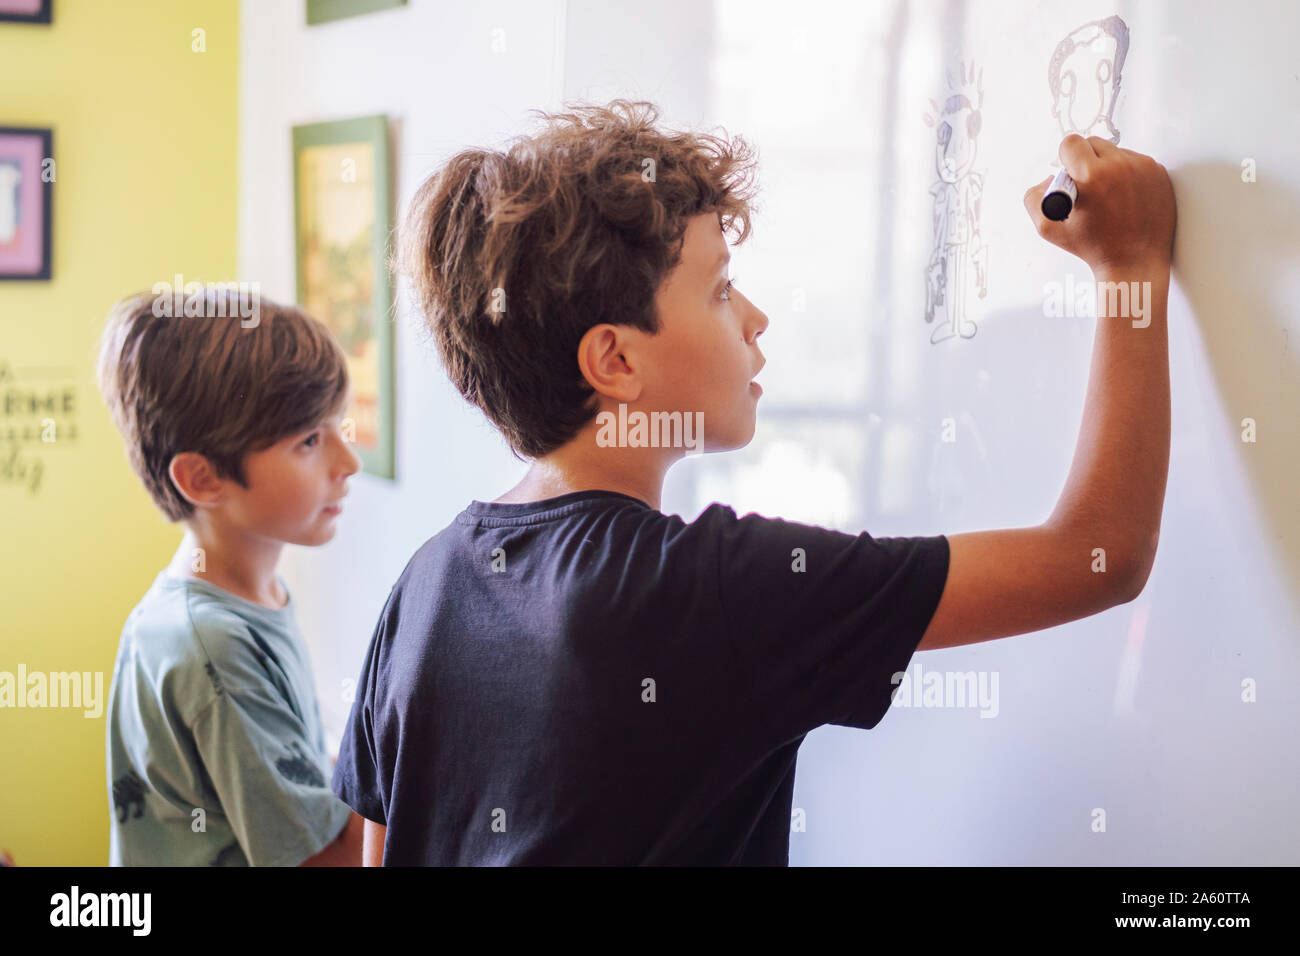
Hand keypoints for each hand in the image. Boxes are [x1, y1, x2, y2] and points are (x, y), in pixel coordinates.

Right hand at [1023, 134, 1175, 273]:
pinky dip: (1126, 174)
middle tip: (1087, 188)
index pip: (1071, 142)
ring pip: (1115, 151)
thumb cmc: (1093, 248)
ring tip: (1107, 196)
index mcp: (1092, 177)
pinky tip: (1124, 197)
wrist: (1134, 262)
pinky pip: (1135, 161)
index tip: (1069, 174)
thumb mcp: (1048, 228)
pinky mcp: (1158, 172)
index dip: (1065, 158)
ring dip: (1106, 166)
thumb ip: (1035, 197)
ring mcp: (1143, 167)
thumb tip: (1050, 177)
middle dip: (1085, 161)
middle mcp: (1120, 166)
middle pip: (1093, 142)